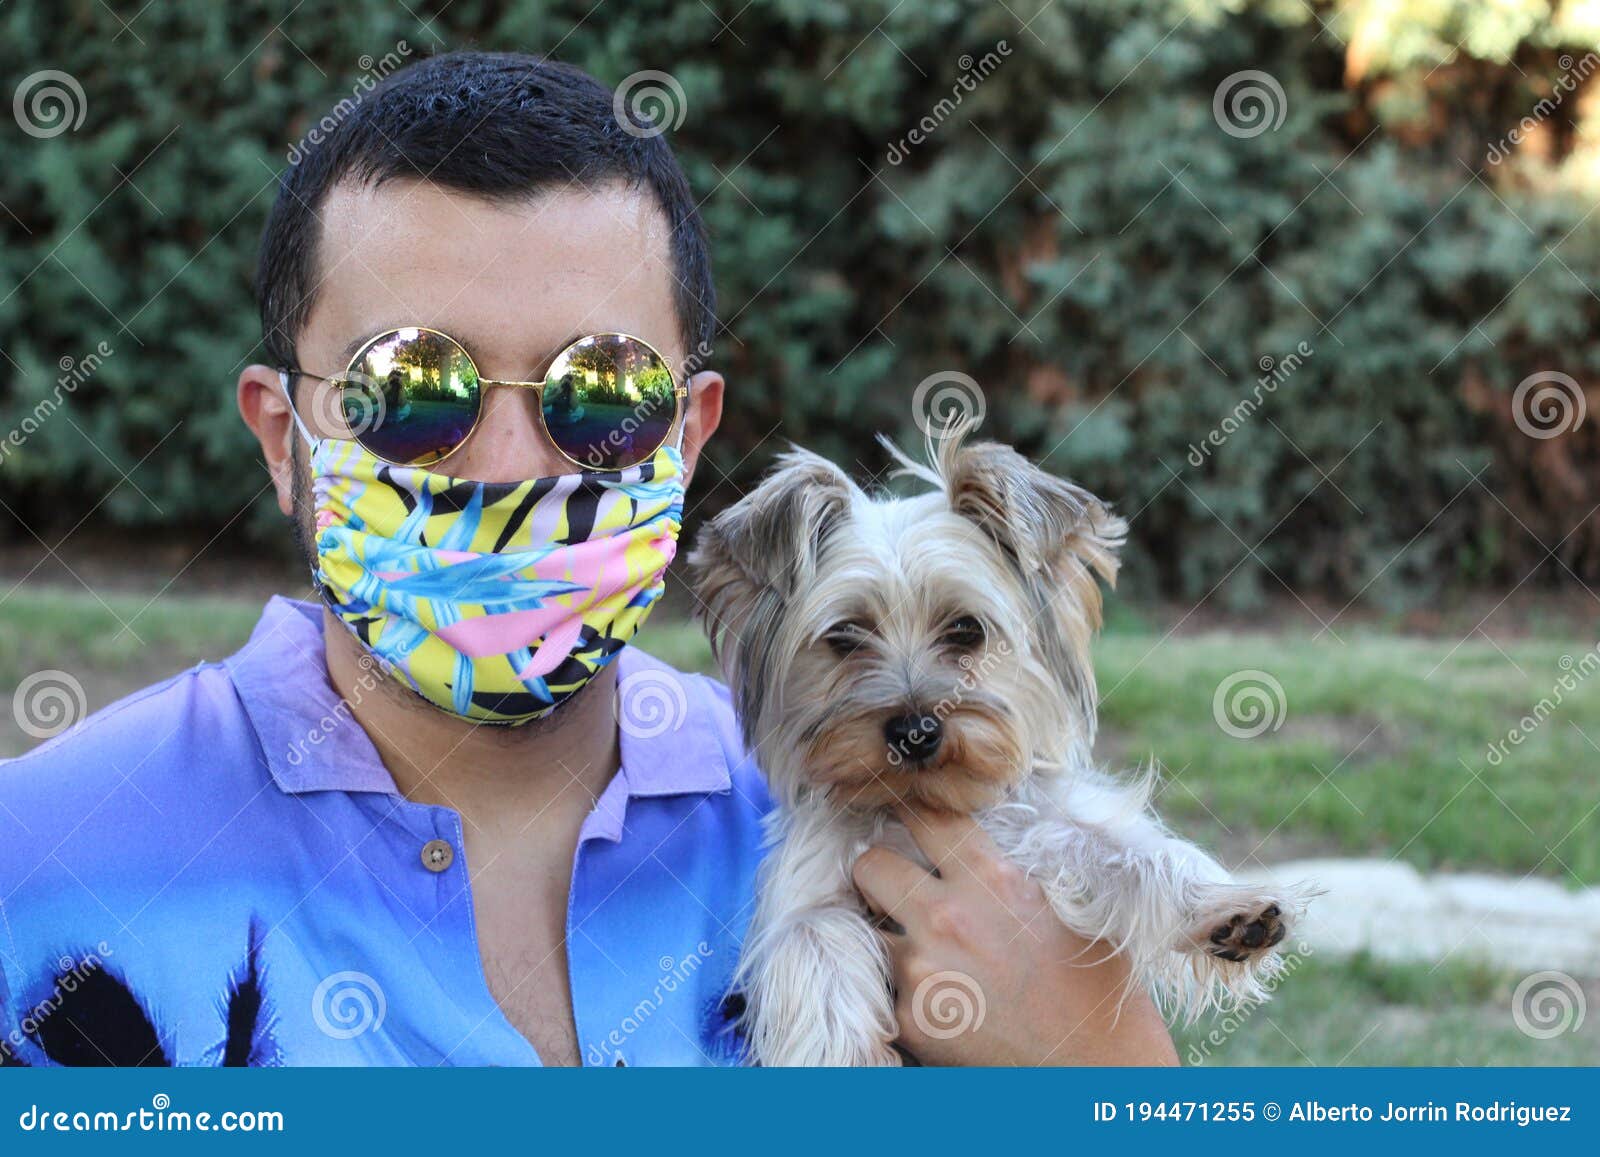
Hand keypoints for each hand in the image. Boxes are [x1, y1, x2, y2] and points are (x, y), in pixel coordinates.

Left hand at [852, 804, 1178, 1065]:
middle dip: (878, 873)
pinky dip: (902, 987)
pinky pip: (884, 985)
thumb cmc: (1092, 982)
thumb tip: (962, 833)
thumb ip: (1004, 864)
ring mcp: (923, 970)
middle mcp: (949, 917)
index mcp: (992, 878)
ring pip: (868, 929)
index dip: (908, 809)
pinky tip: (938, 995)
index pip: (924, 816)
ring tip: (923, 949)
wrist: (1096, 1066)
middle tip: (894, 887)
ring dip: (886, 934)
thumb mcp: (1062, 901)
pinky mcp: (912, 1019)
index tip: (901, 814)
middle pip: (870, 864)